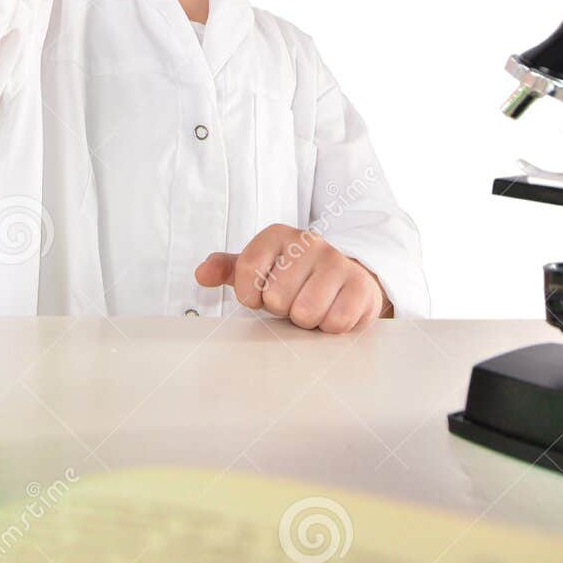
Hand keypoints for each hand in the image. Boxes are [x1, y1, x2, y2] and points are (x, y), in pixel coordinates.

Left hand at [194, 224, 388, 333]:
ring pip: (306, 312)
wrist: (347, 277)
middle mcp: (309, 242)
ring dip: (307, 320)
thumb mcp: (258, 269)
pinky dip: (330, 327)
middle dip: (283, 309)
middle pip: (276, 297)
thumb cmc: (293, 277)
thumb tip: (201, 274)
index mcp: (277, 235)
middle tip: (293, 300)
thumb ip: (227, 269)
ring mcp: (338, 262)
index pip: (247, 271)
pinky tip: (331, 312)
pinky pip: (336, 322)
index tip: (259, 297)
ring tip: (312, 307)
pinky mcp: (361, 286)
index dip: (250, 295)